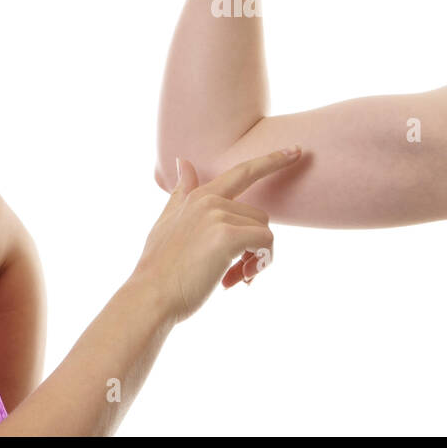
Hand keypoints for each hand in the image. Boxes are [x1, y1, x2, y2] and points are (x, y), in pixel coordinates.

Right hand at [133, 147, 301, 324]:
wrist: (150, 297)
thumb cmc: (159, 268)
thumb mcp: (166, 222)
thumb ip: (180, 192)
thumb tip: (182, 161)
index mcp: (199, 197)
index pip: (243, 171)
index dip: (271, 160)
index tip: (297, 151)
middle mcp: (209, 200)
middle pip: (259, 216)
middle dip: (253, 247)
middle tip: (235, 272)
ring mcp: (218, 215)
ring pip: (264, 232)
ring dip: (255, 260)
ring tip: (232, 279)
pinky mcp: (227, 236)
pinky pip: (265, 243)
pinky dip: (259, 264)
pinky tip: (238, 280)